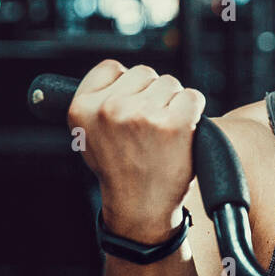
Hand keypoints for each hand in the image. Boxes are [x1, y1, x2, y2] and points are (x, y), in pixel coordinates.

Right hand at [66, 60, 205, 244]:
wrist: (141, 207)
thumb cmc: (120, 170)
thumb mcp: (89, 135)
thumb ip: (97, 102)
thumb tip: (115, 71)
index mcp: (82, 108)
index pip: (111, 68)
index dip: (126, 85)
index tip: (129, 106)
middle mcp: (110, 109)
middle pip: (145, 73)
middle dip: (151, 94)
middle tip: (147, 128)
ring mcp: (143, 115)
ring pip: (170, 83)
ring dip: (172, 103)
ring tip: (161, 134)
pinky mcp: (174, 124)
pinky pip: (192, 97)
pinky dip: (192, 112)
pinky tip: (180, 133)